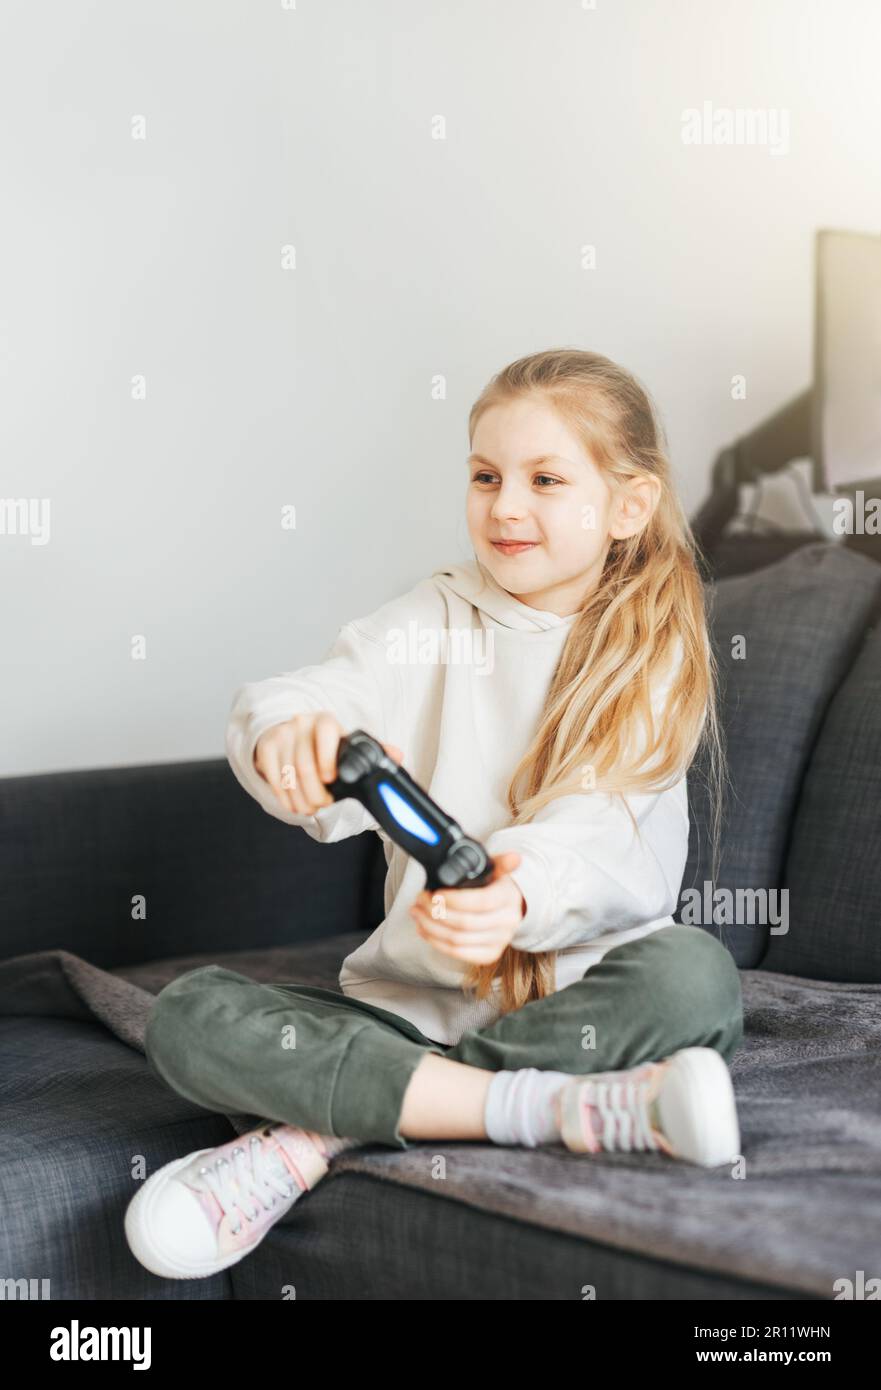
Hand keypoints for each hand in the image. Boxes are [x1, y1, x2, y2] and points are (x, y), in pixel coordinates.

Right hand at [254, 712, 402, 816]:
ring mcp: (281, 735)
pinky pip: (273, 777)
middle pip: (305, 766)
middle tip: (322, 804)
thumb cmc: (323, 746)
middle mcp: (301, 724)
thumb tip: (397, 755)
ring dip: (301, 801)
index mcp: (326, 722)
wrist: (290, 736)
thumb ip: (373, 751)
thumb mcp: (345, 746)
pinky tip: (293, 803)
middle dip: (316, 794)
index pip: (326, 732)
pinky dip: (284, 797)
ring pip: (289, 776)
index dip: (327, 759)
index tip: (331, 781)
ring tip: (310, 807)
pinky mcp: (265, 747)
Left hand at [408, 851, 525, 964]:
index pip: (480, 902)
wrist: (508, 908)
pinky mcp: (490, 954)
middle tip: (420, 900)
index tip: (434, 893)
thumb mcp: (498, 871)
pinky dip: (436, 942)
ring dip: (430, 926)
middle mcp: (507, 922)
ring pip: (457, 939)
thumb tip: (514, 858)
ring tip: (417, 912)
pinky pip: (458, 953)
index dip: (453, 899)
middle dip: (435, 912)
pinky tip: (425, 929)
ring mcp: (499, 940)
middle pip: (464, 923)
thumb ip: (501, 862)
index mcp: (509, 898)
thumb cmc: (496, 887)